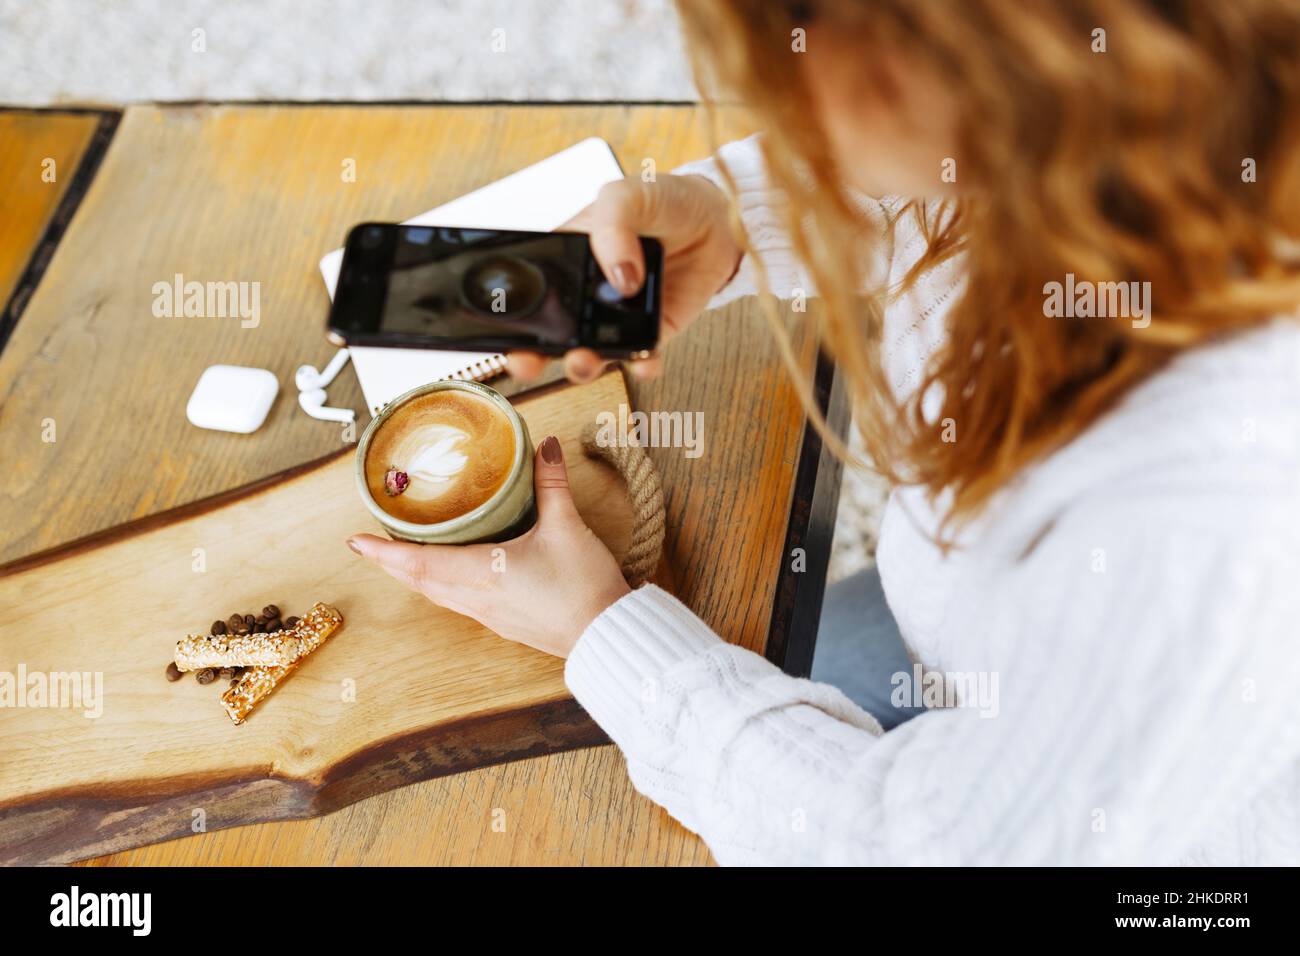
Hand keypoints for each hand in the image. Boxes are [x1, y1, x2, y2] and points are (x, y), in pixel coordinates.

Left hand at [347, 436, 629, 658]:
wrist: (606, 635)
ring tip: (402, 554)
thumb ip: (551, 484)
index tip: (355, 541)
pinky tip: (450, 574)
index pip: (418, 562)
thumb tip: (544, 446)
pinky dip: (440, 585)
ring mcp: (488, 614)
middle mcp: (476, 597)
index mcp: (482, 573)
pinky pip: (458, 602)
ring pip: (436, 594)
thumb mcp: (568, 526)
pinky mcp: (503, 622)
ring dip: (414, 575)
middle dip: (392, 562)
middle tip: (373, 541)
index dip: (383, 552)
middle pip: (419, 580)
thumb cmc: (584, 587)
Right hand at [508, 173, 741, 383]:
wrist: (716, 219)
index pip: (527, 288)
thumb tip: (620, 276)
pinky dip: (641, 366)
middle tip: (527, 362)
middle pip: (548, 333)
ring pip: (589, 353)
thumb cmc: (662, 201)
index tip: (499, 327)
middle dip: (531, 355)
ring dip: (581, 366)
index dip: (511, 311)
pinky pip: (640, 359)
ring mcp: (615, 319)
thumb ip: (612, 226)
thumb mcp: (626, 195)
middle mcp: (584, 295)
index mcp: (564, 259)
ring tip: (583, 362)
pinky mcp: (651, 333)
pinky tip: (644, 363)